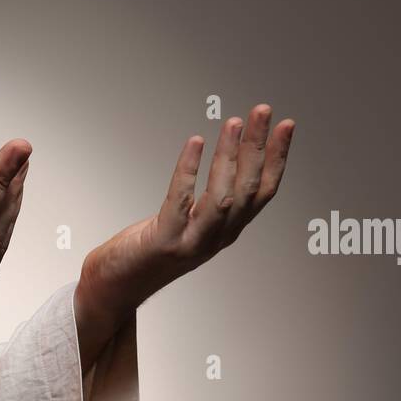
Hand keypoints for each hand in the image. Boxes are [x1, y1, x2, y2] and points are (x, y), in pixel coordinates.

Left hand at [74, 104, 293, 366]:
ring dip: (230, 157)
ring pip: (221, 197)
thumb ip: (207, 203)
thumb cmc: (147, 252)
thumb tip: (225, 162)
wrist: (115, 288)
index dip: (277, 159)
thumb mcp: (188, 224)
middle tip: (261, 112)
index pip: (262, 192)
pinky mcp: (164, 243)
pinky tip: (194, 144)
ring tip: (234, 123)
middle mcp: (216, 238)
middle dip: (257, 148)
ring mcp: (191, 243)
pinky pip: (180, 201)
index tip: (285, 126)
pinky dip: (189, 170)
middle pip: (246, 189)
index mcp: (226, 231)